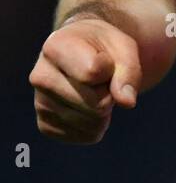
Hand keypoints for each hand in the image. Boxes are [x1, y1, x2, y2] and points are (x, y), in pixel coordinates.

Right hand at [29, 17, 142, 144]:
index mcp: (54, 47)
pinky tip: (87, 104)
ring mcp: (40, 103)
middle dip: (109, 93)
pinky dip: (97, 124)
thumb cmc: (104, 48)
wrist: (83, 54)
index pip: (93, 73)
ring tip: (94, 89)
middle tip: (101, 78)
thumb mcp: (123, 48)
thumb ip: (129, 72)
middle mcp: (40, 76)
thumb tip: (127, 102)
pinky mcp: (45, 125)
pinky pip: (87, 135)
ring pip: (92, 123)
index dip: (110, 69)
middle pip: (95, 104)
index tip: (102, 57)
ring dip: (105, 110)